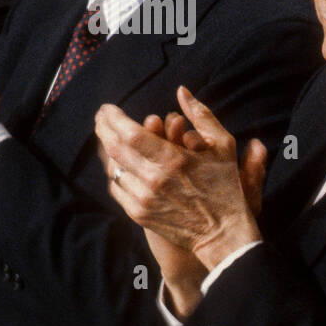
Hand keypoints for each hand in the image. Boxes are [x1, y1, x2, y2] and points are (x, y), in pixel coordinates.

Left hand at [95, 86, 267, 273]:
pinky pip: (116, 188)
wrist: (222, 234)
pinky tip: (117, 164)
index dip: (114, 118)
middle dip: (102, 128)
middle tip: (100, 117)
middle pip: (114, 149)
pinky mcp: (139, 214)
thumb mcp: (223, 146)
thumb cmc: (225, 186)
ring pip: (113, 168)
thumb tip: (181, 91)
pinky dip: (114, 173)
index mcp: (174, 160)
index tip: (108, 108)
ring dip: (107, 150)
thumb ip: (201, 115)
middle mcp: (154, 180)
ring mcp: (144, 199)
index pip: (131, 134)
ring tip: (107, 136)